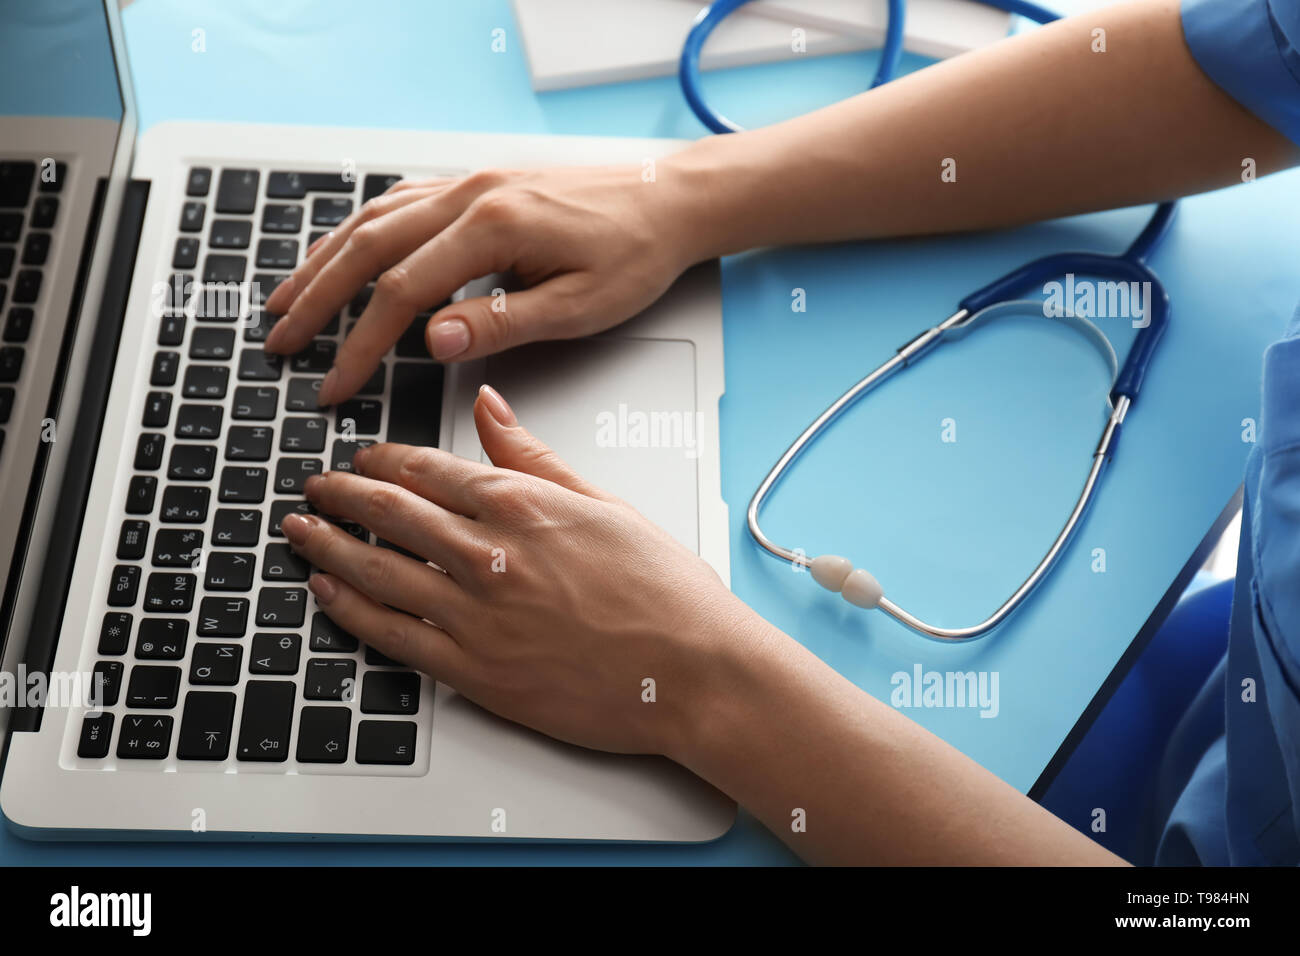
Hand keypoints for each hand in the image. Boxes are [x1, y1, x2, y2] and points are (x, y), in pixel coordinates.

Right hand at [262, 164, 703, 405]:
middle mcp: (471, 195)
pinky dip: (358, 230)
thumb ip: (504, 324)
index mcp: (494, 228)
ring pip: (373, 218)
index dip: (359, 344)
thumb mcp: (579, 306)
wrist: (669, 200)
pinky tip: (341, 252)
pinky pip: (399, 202)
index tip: (333, 383)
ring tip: (287, 298)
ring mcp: (469, 183)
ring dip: (323, 259)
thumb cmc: (635, 254)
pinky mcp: (476, 185)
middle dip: (315, 298)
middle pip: (367, 246)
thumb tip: (434, 341)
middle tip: (279, 339)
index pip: (401, 292)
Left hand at [279, 385, 754, 757]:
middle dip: (339, 494)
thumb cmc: (666, 594)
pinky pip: (390, 634)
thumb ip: (535, 456)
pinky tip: (326, 592)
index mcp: (522, 505)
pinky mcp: (472, 672)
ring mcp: (473, 615)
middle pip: (387, 512)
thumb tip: (491, 408)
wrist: (694, 673)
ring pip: (374, 569)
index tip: (363, 458)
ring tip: (300, 531)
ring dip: (326, 545)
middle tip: (314, 487)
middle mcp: (488, 553)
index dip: (382, 460)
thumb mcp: (605, 503)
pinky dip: (348, 608)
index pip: (427, 469)